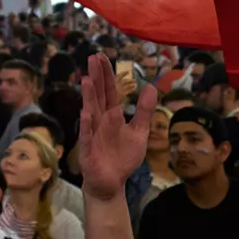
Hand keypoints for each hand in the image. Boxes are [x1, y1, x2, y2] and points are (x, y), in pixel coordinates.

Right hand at [80, 53, 156, 201]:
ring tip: (87, 79)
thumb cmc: (122, 157)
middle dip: (96, 78)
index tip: (101, 56)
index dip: (106, 75)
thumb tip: (151, 87)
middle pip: (98, 96)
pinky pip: (87, 136)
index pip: (109, 91)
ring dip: (89, 96)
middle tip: (93, 58)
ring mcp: (93, 134)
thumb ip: (144, 111)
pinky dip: (87, 125)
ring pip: (91, 111)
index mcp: (112, 115)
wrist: (112, 182)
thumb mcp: (139, 132)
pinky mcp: (89, 150)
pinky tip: (86, 113)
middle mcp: (100, 121)